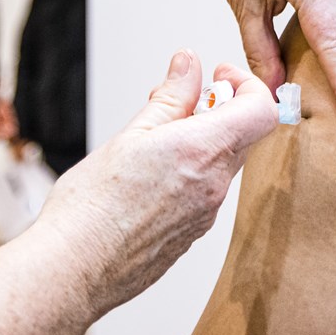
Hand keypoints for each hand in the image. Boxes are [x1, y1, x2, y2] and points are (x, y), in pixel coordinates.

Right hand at [32, 50, 276, 315]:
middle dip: (215, 110)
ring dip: (199, 142)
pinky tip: (147, 176)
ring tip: (150, 139)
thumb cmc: (93, 206)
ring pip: (220, 165)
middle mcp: (214, 187)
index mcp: (203, 152)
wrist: (74, 269)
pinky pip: (203, 193)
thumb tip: (189, 64)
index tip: (217, 75)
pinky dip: (187, 173)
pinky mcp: (189, 237)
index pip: (261, 110)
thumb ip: (170, 97)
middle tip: (174, 102)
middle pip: (241, 136)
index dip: (247, 84)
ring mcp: (204, 216)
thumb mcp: (132, 134)